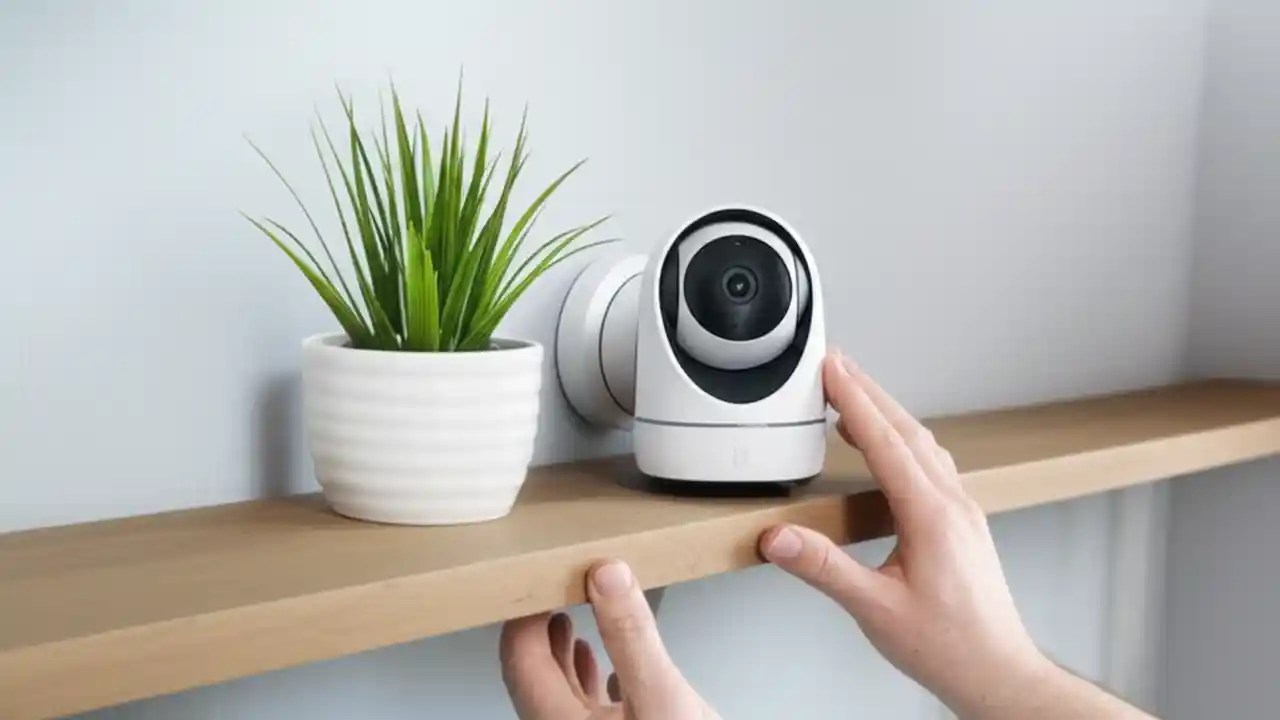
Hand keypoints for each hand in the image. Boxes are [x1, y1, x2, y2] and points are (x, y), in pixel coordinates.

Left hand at [500, 560, 719, 719]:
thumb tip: (605, 576)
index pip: (517, 658)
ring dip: (565, 655)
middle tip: (551, 589)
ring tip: (573, 619)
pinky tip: (615, 672)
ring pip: (561, 697)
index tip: (537, 577)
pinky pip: (590, 714)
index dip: (522, 612)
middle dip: (540, 629)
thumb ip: (630, 636)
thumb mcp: (660, 697)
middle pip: (533, 676)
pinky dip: (595, 682)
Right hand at [759, 352, 1149, 718]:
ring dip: (886, 413)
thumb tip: (778, 537)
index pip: (885, 442)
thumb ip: (823, 569)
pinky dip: (902, 441)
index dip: (853, 400)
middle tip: (836, 362)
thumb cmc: (949, 647)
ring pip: (921, 444)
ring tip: (854, 395)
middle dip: (867, 391)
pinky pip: (931, 464)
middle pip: (906, 430)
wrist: (999, 674)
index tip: (830, 367)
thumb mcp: (875, 609)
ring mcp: (961, 512)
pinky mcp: (962, 524)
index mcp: (932, 515)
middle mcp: (952, 504)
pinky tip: (889, 449)